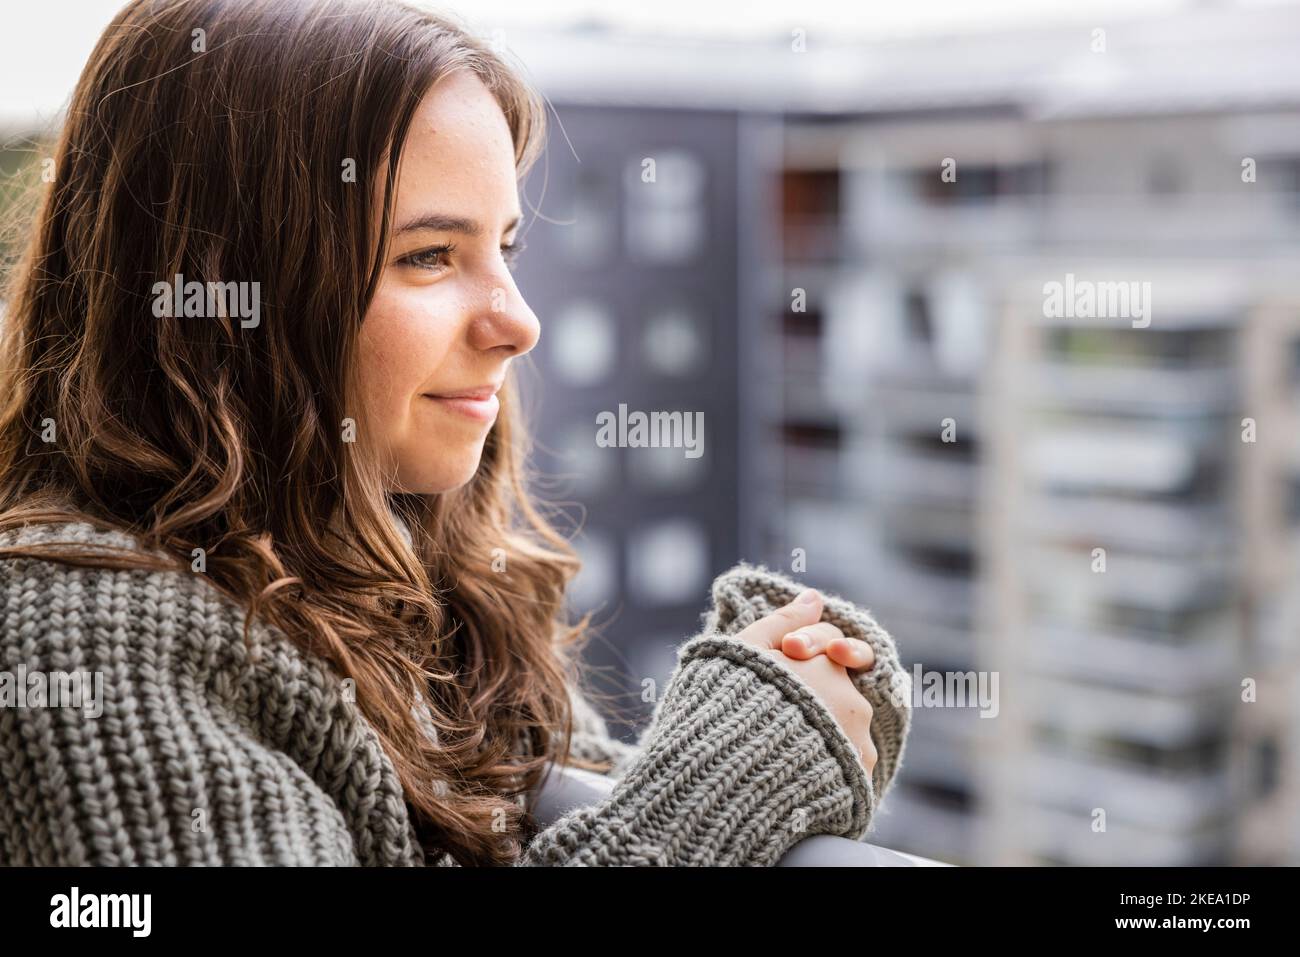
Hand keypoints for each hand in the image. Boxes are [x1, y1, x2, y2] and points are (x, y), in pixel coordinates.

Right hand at [731, 588, 877, 776]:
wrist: (727, 780)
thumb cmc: (728, 708)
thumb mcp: (746, 650)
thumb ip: (783, 621)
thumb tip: (813, 597)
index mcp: (828, 667)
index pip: (827, 649)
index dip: (797, 658)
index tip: (768, 677)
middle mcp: (853, 704)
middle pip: (835, 693)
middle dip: (810, 699)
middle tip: (768, 716)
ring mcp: (859, 748)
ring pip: (843, 731)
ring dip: (821, 737)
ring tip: (776, 752)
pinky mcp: (857, 786)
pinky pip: (845, 769)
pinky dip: (825, 769)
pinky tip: (793, 776)